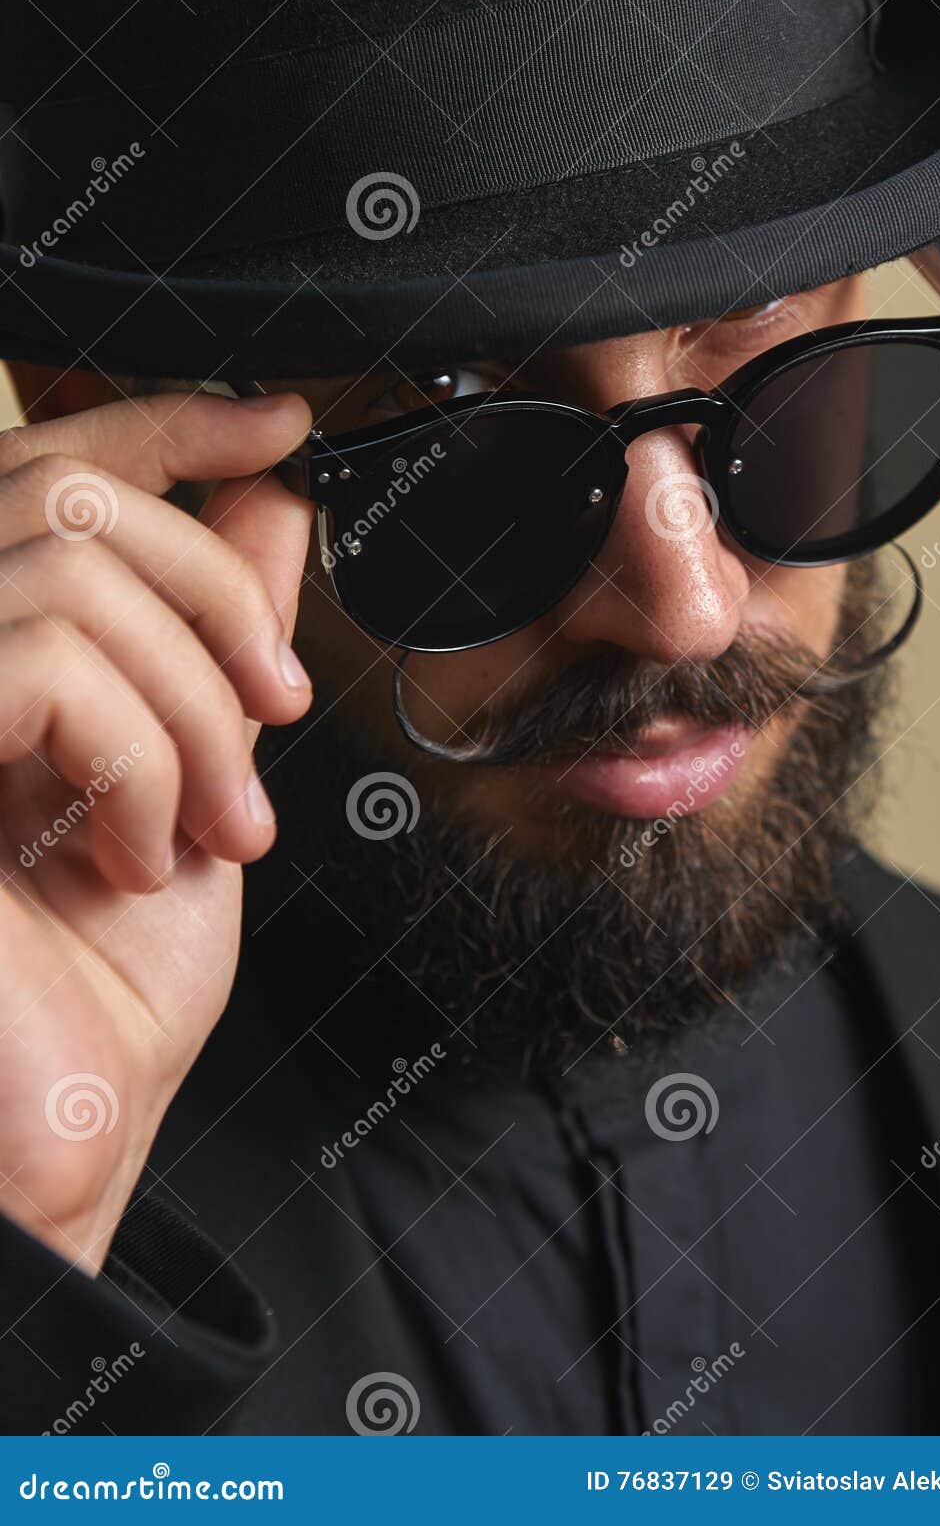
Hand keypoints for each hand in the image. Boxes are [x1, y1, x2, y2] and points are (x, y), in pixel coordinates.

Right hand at [0, 387, 312, 1271]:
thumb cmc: (103, 988)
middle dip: (213, 595)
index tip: (275, 423)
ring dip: (192, 703)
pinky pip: (50, 664)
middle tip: (274, 711)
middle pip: (66, 498)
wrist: (55, 1130)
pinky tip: (137, 852)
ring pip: (71, 577)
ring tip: (216, 823)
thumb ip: (213, 636)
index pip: (52, 473)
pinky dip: (140, 755)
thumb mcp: (192, 775)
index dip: (165, 423)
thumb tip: (265, 503)